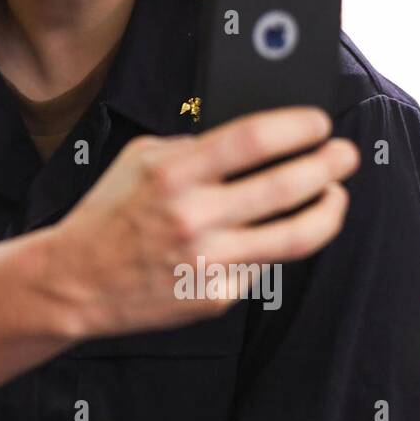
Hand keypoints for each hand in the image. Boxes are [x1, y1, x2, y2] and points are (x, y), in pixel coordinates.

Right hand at [52, 105, 358, 336]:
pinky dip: (278, 247)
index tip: (318, 124)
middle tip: (344, 155)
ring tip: (336, 195)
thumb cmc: (108, 215)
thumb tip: (252, 139)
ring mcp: (207, 260)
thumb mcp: (138, 159)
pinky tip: (279, 233)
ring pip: (294, 235)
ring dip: (327, 210)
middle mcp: (192, 215)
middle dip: (328, 165)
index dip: (297, 127)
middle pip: (286, 186)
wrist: (75, 279)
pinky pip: (265, 267)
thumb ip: (191, 146)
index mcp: (173, 172)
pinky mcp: (215, 296)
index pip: (252, 140)